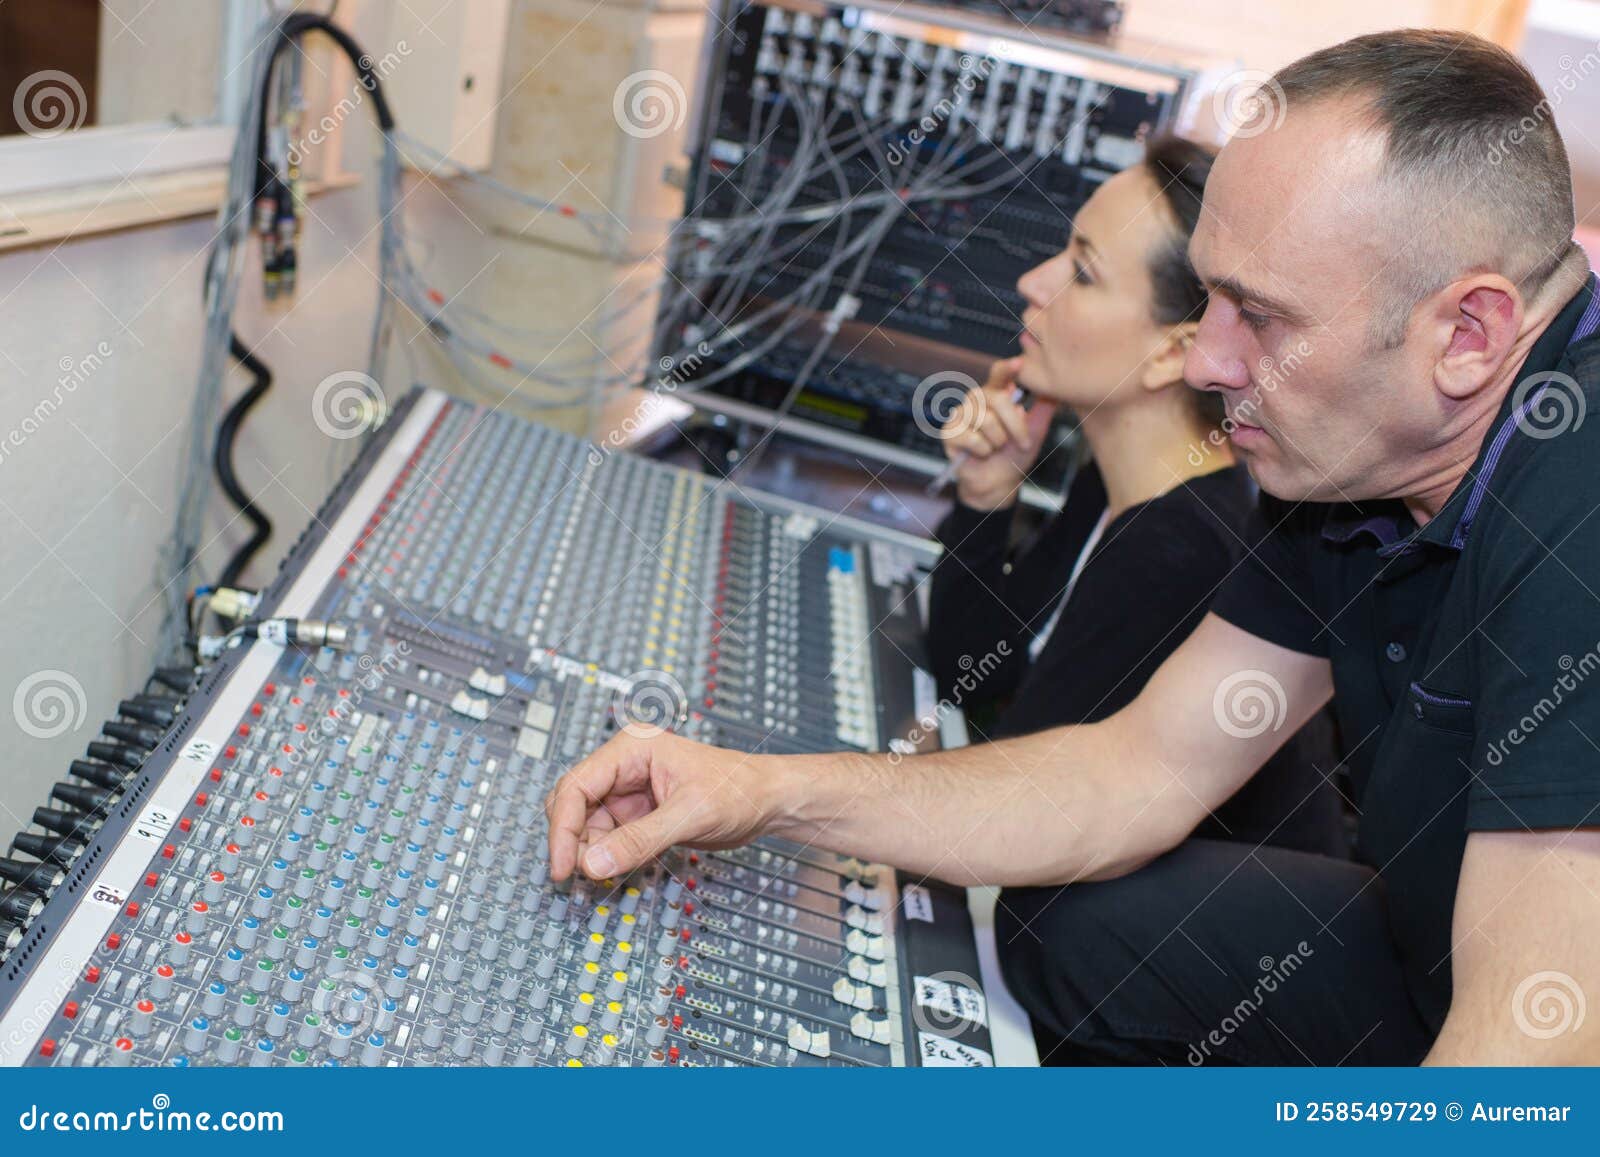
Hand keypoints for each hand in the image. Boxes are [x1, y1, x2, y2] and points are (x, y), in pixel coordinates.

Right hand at [545, 730, 782, 880]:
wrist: (767, 800)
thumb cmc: (739, 789)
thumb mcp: (690, 815)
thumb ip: (640, 841)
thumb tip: (593, 865)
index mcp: (632, 749)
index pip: (577, 786)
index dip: (562, 828)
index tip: (563, 866)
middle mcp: (624, 767)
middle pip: (573, 804)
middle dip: (573, 841)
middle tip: (577, 876)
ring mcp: (629, 792)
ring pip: (587, 826)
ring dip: (590, 853)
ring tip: (606, 876)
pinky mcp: (638, 815)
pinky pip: (608, 838)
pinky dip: (607, 857)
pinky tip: (618, 870)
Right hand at [941, 357, 1057, 510]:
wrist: (999, 483)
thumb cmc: (1014, 455)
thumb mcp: (1035, 431)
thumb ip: (1043, 409)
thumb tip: (1053, 388)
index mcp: (995, 395)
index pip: (999, 375)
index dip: (1007, 369)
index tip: (1019, 363)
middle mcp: (976, 400)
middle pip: (998, 399)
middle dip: (1016, 426)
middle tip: (1022, 443)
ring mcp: (960, 415)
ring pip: (986, 420)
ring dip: (998, 441)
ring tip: (995, 448)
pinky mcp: (949, 433)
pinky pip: (972, 437)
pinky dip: (983, 450)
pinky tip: (980, 454)